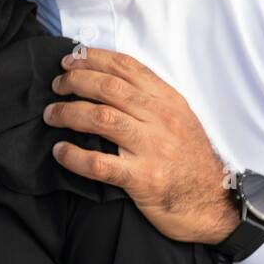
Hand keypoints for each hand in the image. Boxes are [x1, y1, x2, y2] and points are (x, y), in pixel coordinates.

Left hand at [44, 47, 238, 245]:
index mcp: (169, 101)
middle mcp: (162, 119)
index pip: (127, 67)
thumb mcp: (179, 120)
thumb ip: (149, 100)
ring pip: (101, 118)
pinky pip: (100, 163)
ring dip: (68, 113)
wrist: (212, 205)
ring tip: (50, 115)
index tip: (70, 60)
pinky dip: (74, 156)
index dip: (93, 59)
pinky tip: (60, 151)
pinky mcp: (143, 178)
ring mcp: (153, 149)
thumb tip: (106, 81)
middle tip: (56, 86)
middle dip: (75, 82)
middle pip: (108, 88)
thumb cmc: (189, 161)